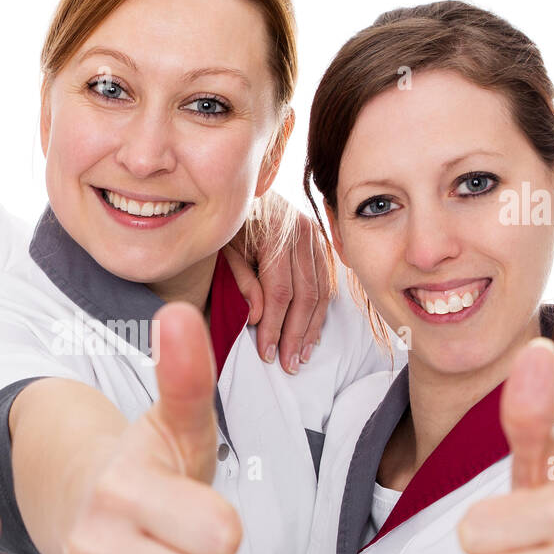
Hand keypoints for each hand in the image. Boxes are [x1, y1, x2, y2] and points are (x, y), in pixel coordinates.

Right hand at [60, 302, 242, 553]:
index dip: (225, 529)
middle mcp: (92, 543)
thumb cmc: (148, 468)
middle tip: (185, 548)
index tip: (202, 514)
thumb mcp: (176, 423)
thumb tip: (177, 313)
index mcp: (122, 487)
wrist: (86, 504)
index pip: (223, 539)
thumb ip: (186, 376)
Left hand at [224, 192, 329, 373]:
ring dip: (312, 328)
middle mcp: (302, 233)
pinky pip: (327, 282)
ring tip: (301, 355)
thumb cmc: (232, 222)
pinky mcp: (322, 242)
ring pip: (321, 291)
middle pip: (305, 295)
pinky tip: (313, 332)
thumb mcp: (226, 247)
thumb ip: (241, 279)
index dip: (275, 326)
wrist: (248, 190)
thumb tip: (257, 316)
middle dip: (295, 334)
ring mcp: (316, 237)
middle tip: (288, 364)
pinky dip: (321, 310)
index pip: (280, 291)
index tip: (268, 353)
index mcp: (275, 233)